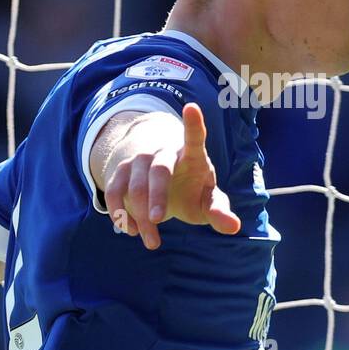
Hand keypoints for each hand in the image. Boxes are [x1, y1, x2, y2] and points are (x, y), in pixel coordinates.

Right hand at [104, 102, 241, 249]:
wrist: (160, 183)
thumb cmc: (192, 190)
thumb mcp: (207, 202)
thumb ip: (219, 212)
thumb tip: (234, 227)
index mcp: (192, 155)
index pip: (194, 137)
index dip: (193, 124)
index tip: (191, 108)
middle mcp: (164, 152)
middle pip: (159, 169)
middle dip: (155, 194)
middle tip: (156, 220)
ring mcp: (140, 160)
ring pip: (134, 185)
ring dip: (139, 215)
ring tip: (151, 242)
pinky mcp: (121, 172)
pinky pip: (114, 190)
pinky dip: (120, 213)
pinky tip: (131, 230)